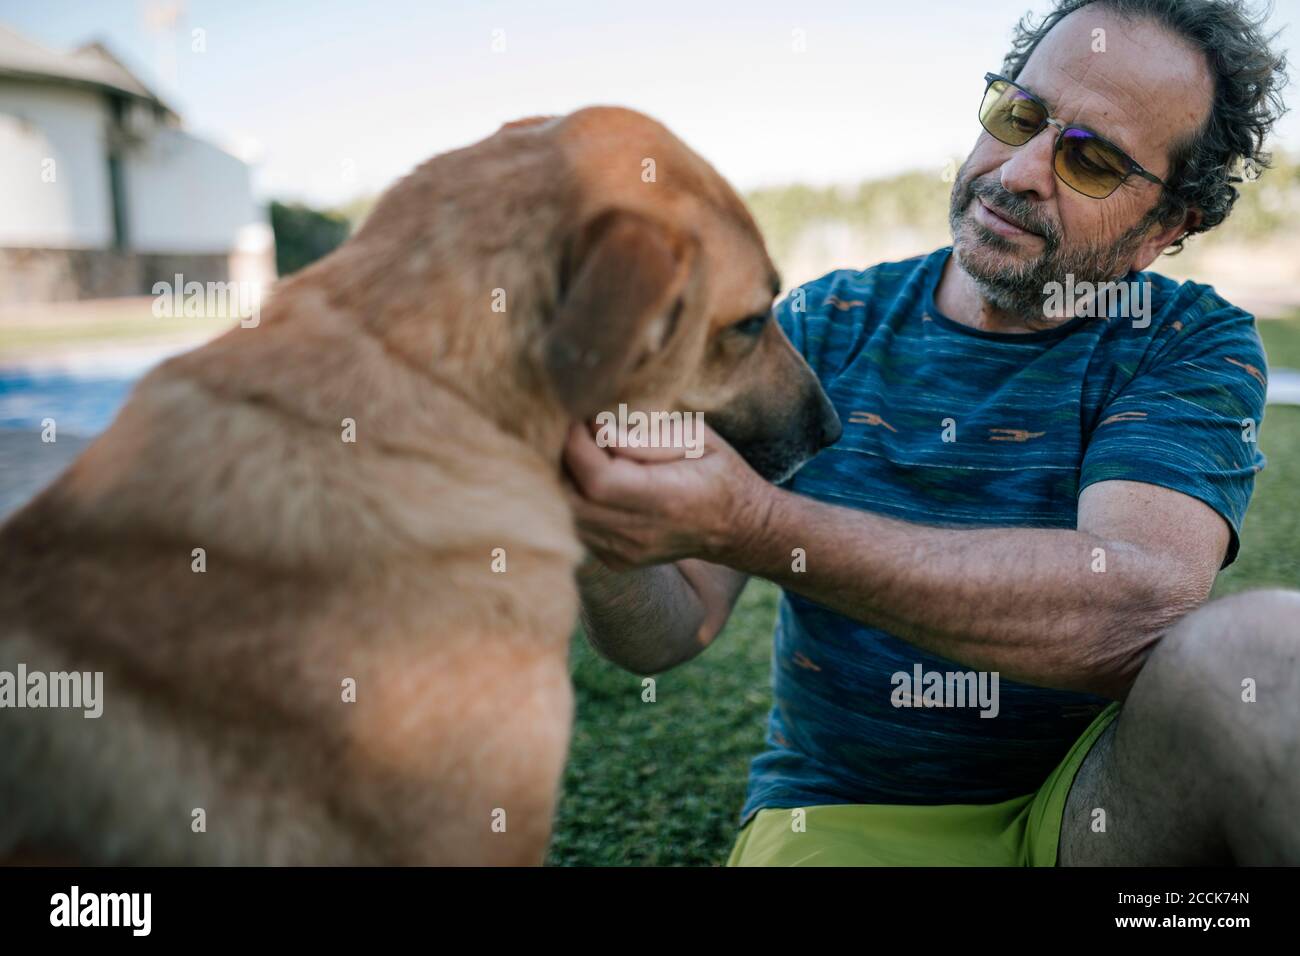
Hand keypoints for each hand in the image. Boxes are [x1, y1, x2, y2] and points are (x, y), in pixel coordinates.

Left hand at [562, 420, 771, 570]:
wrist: (739, 528)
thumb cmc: (718, 471)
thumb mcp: (697, 438)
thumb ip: (646, 438)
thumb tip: (596, 429)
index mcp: (667, 500)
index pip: (598, 479)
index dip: (576, 445)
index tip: (578, 417)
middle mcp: (642, 534)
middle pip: (571, 500)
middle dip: (561, 460)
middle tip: (571, 431)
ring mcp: (626, 552)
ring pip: (567, 516)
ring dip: (563, 480)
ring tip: (579, 452)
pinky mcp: (615, 559)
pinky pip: (578, 526)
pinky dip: (574, 499)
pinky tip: (589, 478)